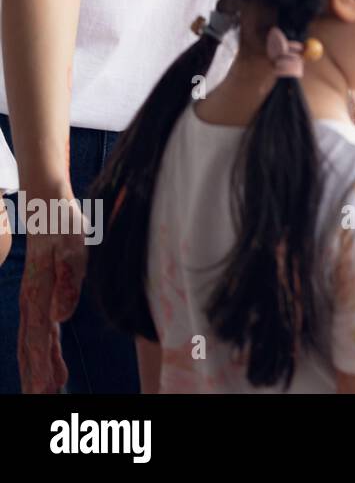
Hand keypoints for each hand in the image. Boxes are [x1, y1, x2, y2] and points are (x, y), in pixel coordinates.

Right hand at [19, 194, 86, 392]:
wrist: (51, 207)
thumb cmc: (64, 228)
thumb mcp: (73, 250)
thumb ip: (67, 283)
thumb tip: (60, 317)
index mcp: (39, 294)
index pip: (40, 338)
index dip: (42, 365)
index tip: (45, 388)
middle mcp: (33, 301)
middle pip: (31, 347)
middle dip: (35, 375)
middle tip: (41, 398)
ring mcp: (35, 300)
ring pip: (33, 343)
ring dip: (37, 369)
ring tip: (45, 392)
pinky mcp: (41, 297)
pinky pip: (40, 333)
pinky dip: (45, 354)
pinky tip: (54, 369)